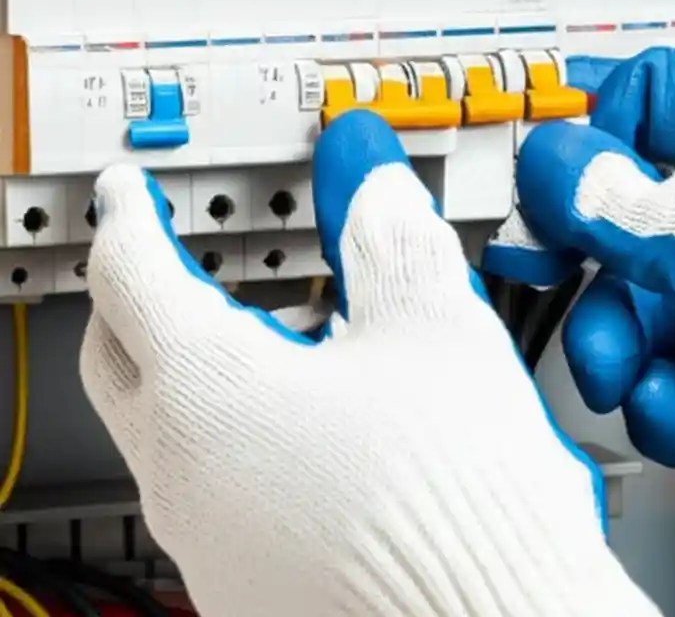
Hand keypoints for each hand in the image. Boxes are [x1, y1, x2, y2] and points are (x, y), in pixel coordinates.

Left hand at [80, 112, 656, 616]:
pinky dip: (237, 448)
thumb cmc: (465, 497)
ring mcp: (207, 540)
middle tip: (185, 271)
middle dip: (142, 301)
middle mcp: (184, 472)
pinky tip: (319, 442)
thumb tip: (374, 188)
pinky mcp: (244, 588)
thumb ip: (390, 243)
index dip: (134, 218)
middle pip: (119, 359)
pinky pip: (209, 498)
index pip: (132, 273)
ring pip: (164, 433)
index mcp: (211, 390)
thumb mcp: (435, 330)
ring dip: (202, 379)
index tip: (134, 198)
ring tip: (292, 355)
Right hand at [516, 42, 674, 614]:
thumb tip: (574, 172)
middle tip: (549, 274)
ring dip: (619, 339)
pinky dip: (661, 397)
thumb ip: (654, 214)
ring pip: (653, 301)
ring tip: (619, 375)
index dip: (601, 128)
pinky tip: (670, 414)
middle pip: (647, 211)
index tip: (547, 173)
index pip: (674, 98)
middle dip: (595, 253)